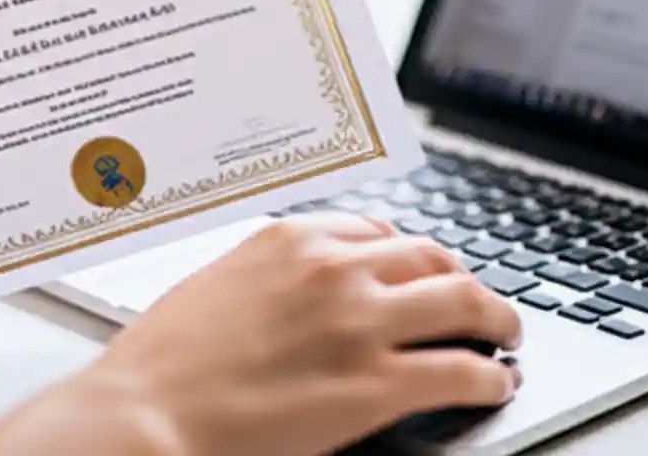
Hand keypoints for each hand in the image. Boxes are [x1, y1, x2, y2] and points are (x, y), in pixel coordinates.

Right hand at [0, 213, 521, 455]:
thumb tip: (303, 290)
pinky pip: (462, 370)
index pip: (379, 230)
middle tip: (475, 300)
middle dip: (460, 279)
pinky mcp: (378, 384)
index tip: (419, 271)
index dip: (410, 255)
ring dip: (495, 318)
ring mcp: (360, 323)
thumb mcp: (215, 287)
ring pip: (463, 302)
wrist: (143, 417)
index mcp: (291, 238)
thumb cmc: (161, 364)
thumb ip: (271, 276)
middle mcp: (334, 268)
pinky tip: (493, 383)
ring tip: (504, 335)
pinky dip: (489, 376)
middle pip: (431, 258)